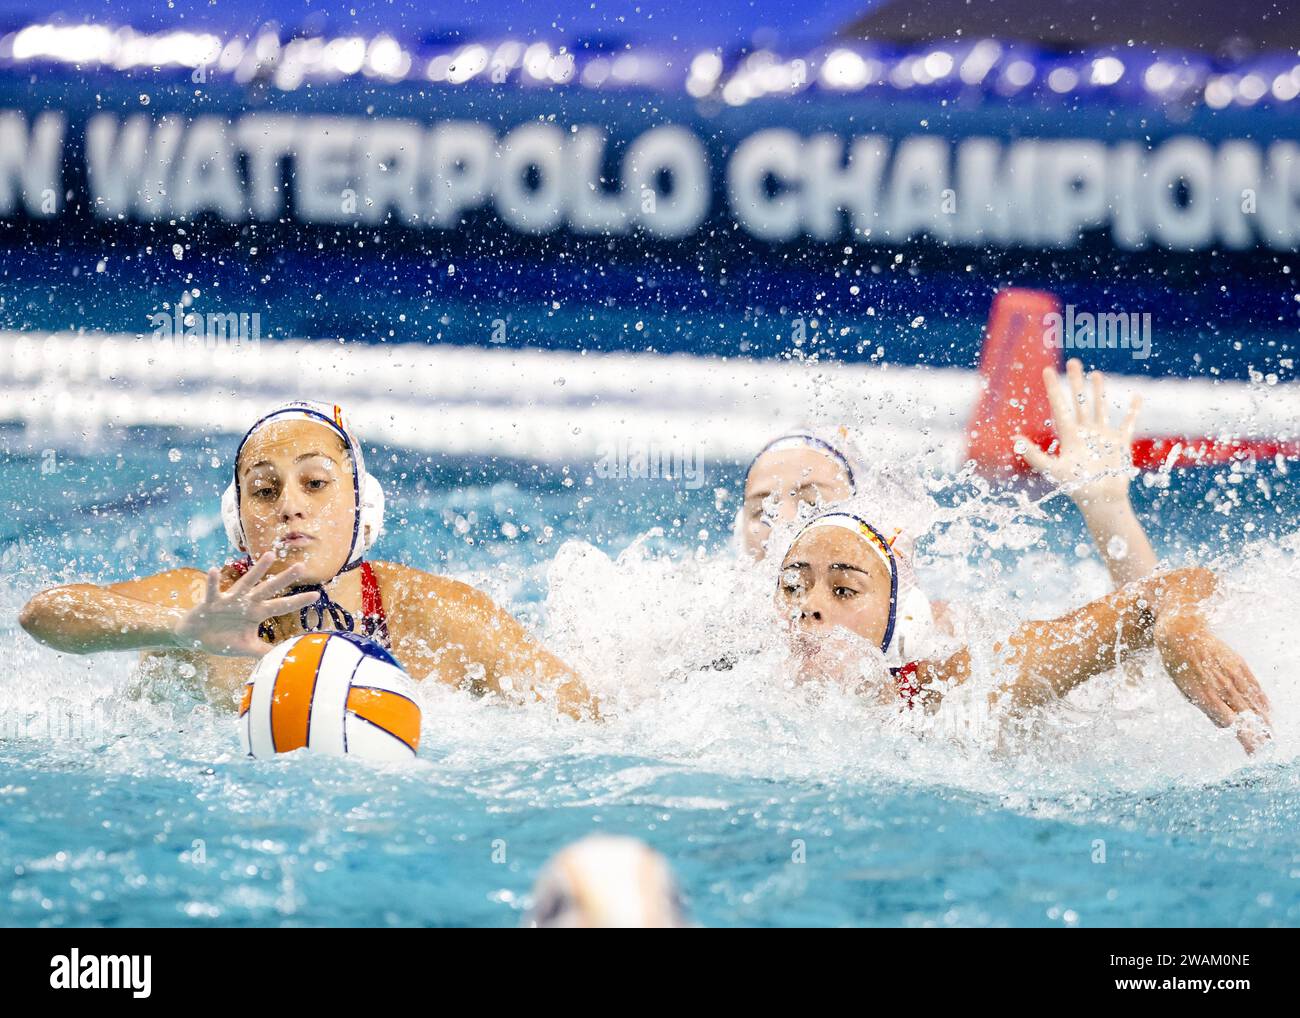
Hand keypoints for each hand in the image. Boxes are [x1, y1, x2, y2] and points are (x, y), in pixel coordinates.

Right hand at [173, 553, 318, 656]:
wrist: (193, 637)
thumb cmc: (221, 639)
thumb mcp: (245, 648)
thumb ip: (264, 651)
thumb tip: (283, 658)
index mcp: (256, 613)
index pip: (281, 606)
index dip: (298, 601)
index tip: (317, 595)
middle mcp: (246, 603)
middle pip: (269, 589)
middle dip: (284, 579)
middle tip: (302, 566)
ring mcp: (229, 601)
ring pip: (246, 583)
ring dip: (258, 570)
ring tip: (270, 555)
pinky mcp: (210, 603)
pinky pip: (212, 591)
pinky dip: (213, 582)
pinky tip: (214, 570)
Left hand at [1017, 358, 1140, 507]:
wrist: (1101, 501)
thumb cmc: (1077, 488)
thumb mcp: (1054, 471)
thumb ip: (1035, 456)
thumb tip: (1016, 442)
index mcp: (1070, 436)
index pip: (1059, 406)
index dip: (1053, 389)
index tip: (1047, 370)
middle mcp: (1085, 433)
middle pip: (1079, 402)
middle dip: (1076, 382)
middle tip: (1073, 362)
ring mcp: (1102, 437)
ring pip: (1099, 408)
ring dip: (1098, 391)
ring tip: (1096, 374)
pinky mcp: (1119, 443)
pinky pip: (1127, 423)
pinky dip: (1132, 411)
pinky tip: (1136, 397)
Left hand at [1154, 611, 1272, 753]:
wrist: (1182, 630)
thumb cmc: (1177, 662)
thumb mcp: (1184, 688)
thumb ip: (1205, 707)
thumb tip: (1224, 724)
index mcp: (1205, 696)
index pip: (1232, 725)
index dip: (1246, 740)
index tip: (1254, 753)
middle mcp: (1221, 687)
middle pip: (1247, 717)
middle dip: (1259, 735)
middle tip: (1266, 749)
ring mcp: (1232, 675)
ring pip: (1254, 703)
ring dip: (1264, 720)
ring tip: (1269, 735)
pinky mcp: (1239, 664)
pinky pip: (1254, 686)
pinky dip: (1262, 700)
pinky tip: (1267, 711)